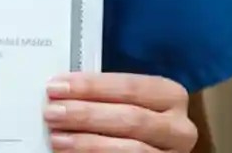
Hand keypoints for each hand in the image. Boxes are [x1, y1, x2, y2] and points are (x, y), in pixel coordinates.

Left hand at [43, 73, 196, 151]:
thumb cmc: (128, 118)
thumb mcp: (123, 101)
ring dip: (88, 143)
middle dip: (86, 114)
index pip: (130, 86)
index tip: (57, 86)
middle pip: (131, 118)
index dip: (91, 86)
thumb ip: (102, 95)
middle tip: (52, 112)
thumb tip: (61, 90)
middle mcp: (179, 127)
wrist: (140, 145)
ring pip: (132, 149)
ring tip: (57, 138)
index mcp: (170, 96)